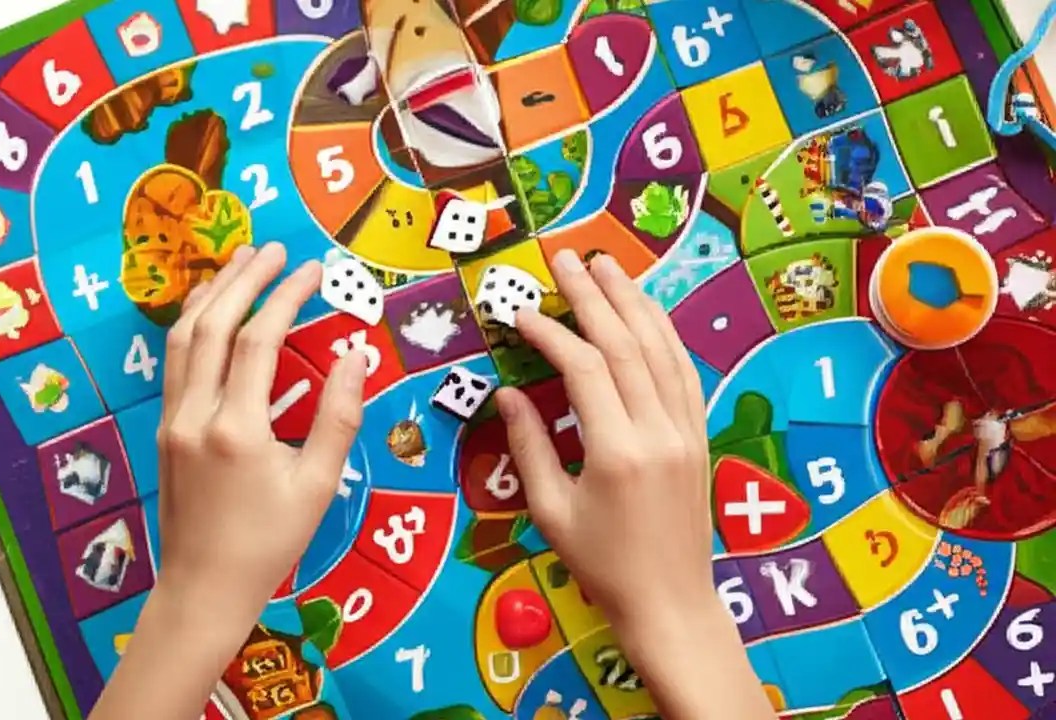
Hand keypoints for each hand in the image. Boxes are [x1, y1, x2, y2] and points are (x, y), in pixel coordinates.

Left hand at [155, 242, 366, 615]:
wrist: (203, 587)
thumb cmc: (269, 543)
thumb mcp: (318, 486)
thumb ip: (339, 417)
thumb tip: (357, 356)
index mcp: (236, 429)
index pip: (259, 339)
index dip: (287, 295)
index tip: (313, 268)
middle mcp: (194, 415)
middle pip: (212, 323)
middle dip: (244, 278)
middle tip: (274, 247)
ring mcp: (172, 420)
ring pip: (183, 337)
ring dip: (211, 293)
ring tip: (239, 261)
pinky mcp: (164, 429)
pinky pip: (174, 361)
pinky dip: (192, 324)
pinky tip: (209, 310)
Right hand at [495, 249, 715, 642]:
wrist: (671, 603)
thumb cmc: (603, 566)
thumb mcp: (551, 512)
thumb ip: (529, 447)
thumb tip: (508, 394)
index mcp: (618, 453)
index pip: (583, 369)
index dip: (550, 333)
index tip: (520, 312)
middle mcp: (659, 432)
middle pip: (625, 344)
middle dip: (593, 297)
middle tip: (566, 260)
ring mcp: (687, 431)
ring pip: (661, 349)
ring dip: (633, 303)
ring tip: (606, 268)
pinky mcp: (699, 436)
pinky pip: (683, 372)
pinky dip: (663, 335)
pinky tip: (646, 314)